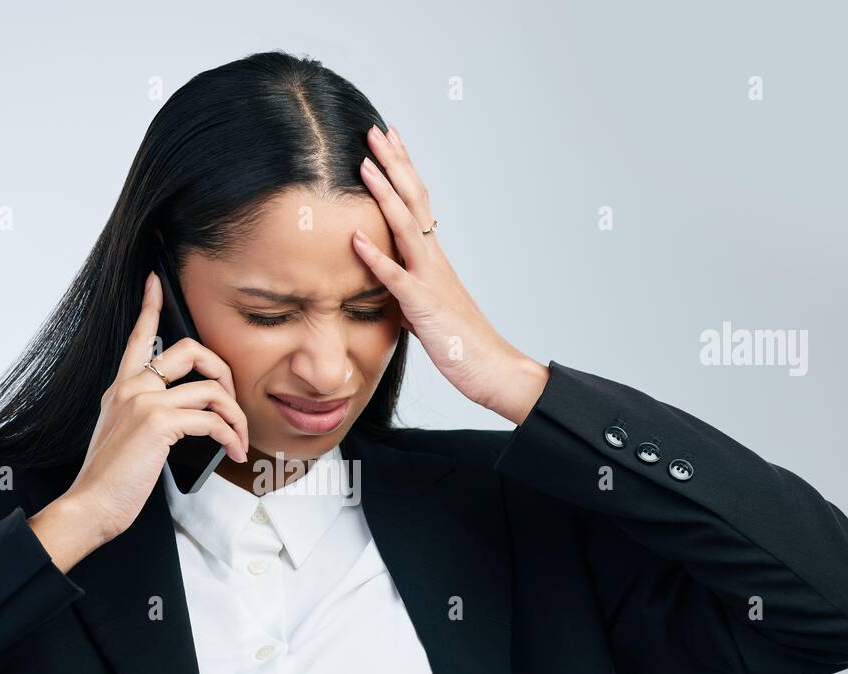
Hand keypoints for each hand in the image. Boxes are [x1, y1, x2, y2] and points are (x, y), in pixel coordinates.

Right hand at [27, 271, 249, 570]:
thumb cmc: (109, 481)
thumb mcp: (124, 437)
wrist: (90, 505)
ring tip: (239, 440)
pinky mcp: (159, 423)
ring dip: (236, 417)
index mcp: (121, 388)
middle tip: (233, 403)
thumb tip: (182, 418)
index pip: (137, 336)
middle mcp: (132, 387)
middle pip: (192, 350)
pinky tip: (232, 451)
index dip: (150, 305)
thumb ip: (145, 417)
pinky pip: (212, 419)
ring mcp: (145, 401)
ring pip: (211, 390)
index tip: (156, 282)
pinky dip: (230, 436)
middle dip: (225, 372)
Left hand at [351, 123, 549, 425]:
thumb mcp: (427, 311)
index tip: (386, 139)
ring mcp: (431, 279)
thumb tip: (389, 286)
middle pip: (414, 200)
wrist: (492, 369)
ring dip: (384, 194)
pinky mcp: (424, 306)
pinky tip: (355, 237)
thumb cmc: (461, 343)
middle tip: (374, 130)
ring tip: (364, 164)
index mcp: (435, 258)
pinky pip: (396, 278)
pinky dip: (375, 256)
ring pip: (406, 227)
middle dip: (394, 163)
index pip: (417, 203)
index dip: (402, 169)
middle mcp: (435, 259)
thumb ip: (408, 292)